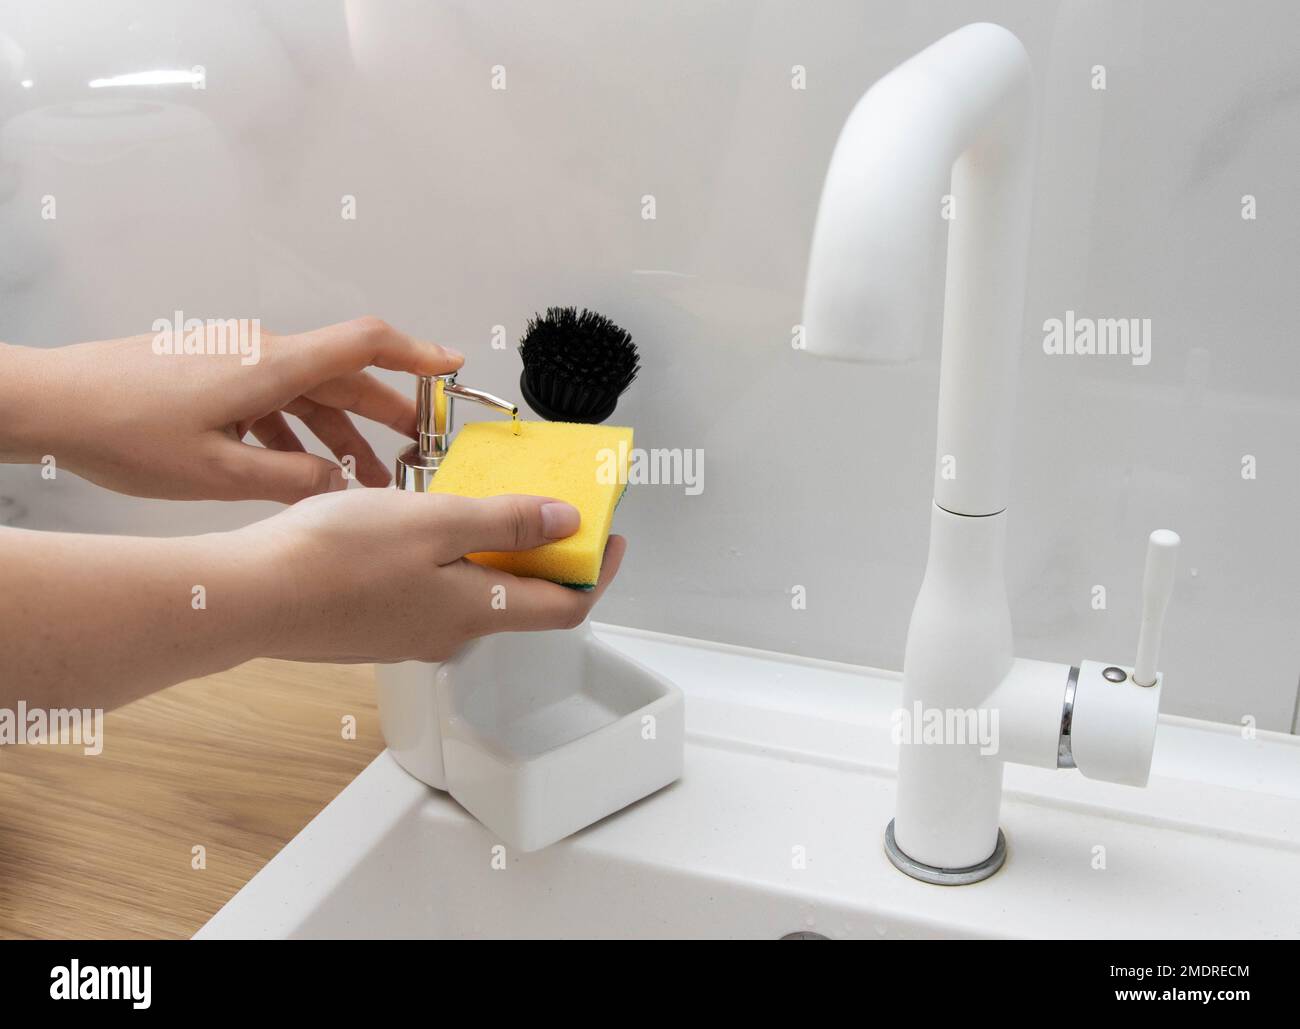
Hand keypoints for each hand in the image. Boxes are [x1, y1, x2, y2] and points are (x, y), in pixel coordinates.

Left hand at [3, 317, 458, 502]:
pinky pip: (273, 397)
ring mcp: (235, 357)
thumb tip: (341, 483)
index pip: (365, 343)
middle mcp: (260, 351)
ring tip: (363, 481)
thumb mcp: (218, 472)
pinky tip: (301, 470)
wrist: (49, 402)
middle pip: (343, 375)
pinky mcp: (213, 370)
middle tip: (416, 450)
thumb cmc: (122, 430)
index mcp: (271, 364)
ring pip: (308, 393)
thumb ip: (292, 478)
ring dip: (339, 434)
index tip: (453, 368)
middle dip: (385, 414)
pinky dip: (296, 431)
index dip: (417, 353)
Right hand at [249, 489, 626, 663]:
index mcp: (476, 612)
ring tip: (486, 501)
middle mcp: (449, 632)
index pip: (566, 607)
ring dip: (495, 551)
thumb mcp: (435, 522)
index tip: (613, 538)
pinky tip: (425, 523)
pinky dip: (450, 558)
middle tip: (549, 504)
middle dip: (546, 553)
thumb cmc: (334, 558)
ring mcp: (409, 632)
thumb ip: (507, 523)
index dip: (598, 573)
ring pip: (474, 592)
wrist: (247, 597)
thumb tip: (570, 525)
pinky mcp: (375, 624)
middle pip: (521, 598)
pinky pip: (433, 591)